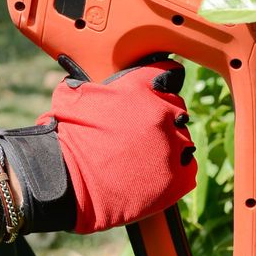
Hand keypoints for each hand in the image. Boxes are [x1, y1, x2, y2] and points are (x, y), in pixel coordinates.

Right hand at [0, 60, 195, 236]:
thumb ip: (102, 85)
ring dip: (169, 144)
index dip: (158, 84)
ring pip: (183, 140)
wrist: (68, 180)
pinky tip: (154, 173)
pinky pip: (187, 169)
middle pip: (176, 109)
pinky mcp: (177, 178)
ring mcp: (173, 147)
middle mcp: (163, 114)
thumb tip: (102, 84)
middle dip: (162, 117)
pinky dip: (175, 170)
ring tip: (146, 156)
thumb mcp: (78, 94)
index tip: (153, 91)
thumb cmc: (67, 136)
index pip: (167, 74)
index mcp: (141, 88)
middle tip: (142, 131)